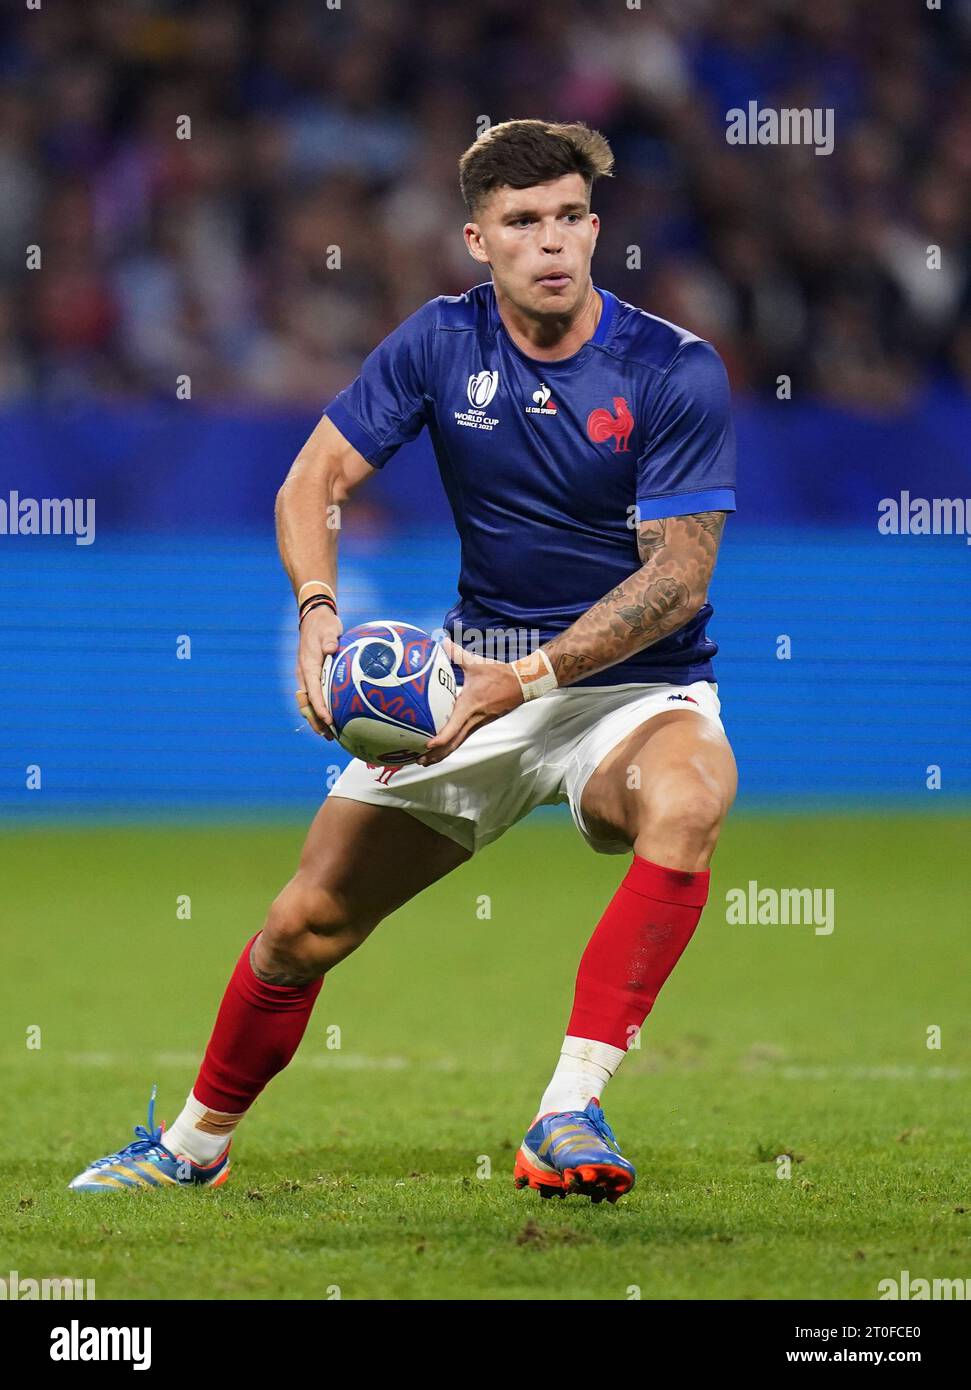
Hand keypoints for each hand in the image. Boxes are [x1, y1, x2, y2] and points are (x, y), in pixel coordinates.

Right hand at [296, 607, 342, 736]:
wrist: (314, 619)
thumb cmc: (324, 624)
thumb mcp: (329, 628)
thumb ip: (330, 639)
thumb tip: (331, 647)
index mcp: (308, 666)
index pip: (313, 692)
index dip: (320, 708)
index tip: (329, 721)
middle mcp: (304, 674)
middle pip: (307, 704)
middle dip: (315, 721)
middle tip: (328, 736)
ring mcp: (306, 676)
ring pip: (308, 703)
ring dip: (316, 719)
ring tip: (328, 735)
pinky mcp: (311, 676)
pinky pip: (313, 697)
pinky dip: (319, 709)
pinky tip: (332, 718)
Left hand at [418, 636, 522, 764]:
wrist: (521, 684)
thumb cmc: (499, 674)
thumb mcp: (476, 663)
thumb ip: (457, 654)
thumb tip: (442, 641)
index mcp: (469, 706)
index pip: (453, 727)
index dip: (440, 738)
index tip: (426, 745)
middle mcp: (473, 720)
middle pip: (453, 743)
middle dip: (435, 754)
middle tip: (417, 760)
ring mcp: (477, 724)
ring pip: (457, 743)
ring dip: (442, 753)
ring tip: (424, 760)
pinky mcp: (480, 724)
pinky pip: (462, 738)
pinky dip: (450, 745)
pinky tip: (441, 747)